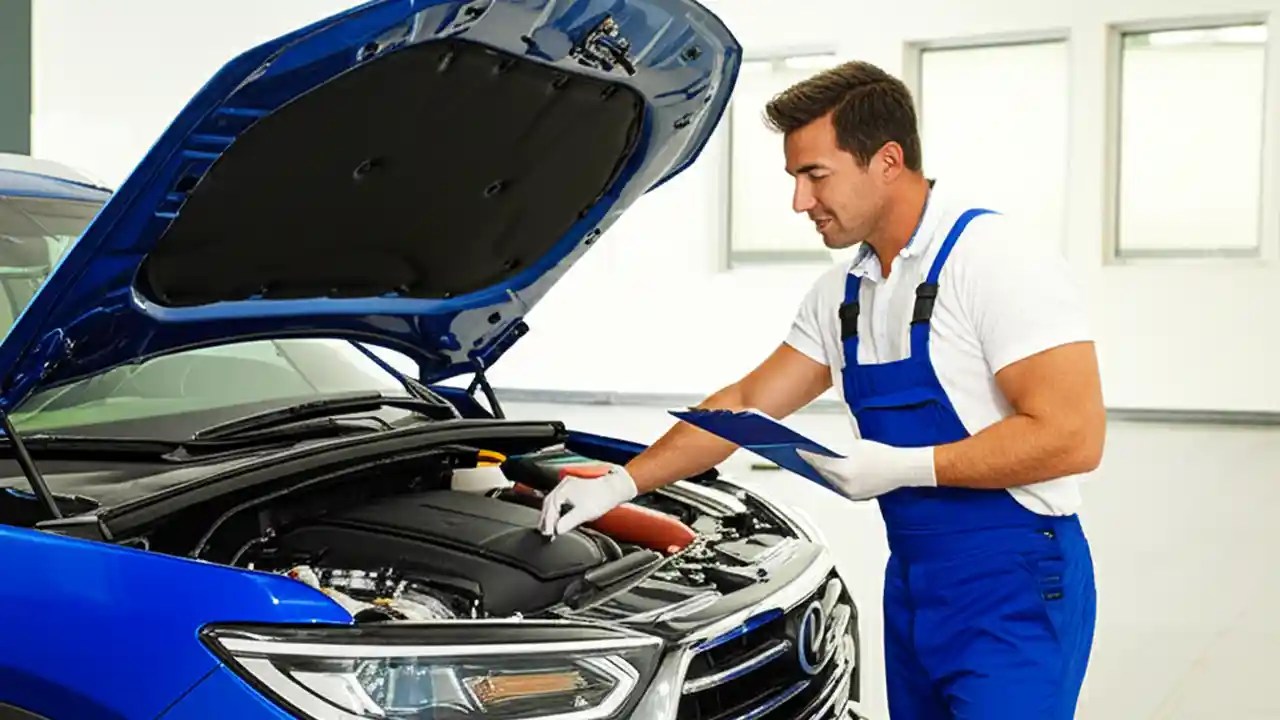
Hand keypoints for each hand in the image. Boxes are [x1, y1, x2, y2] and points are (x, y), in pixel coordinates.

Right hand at [538, 465, 637, 537]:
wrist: (616, 487)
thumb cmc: (603, 497)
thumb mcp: (584, 513)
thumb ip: (568, 522)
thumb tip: (557, 530)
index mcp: (563, 490)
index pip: (550, 509)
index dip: (547, 523)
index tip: (547, 534)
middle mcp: (563, 485)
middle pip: (548, 504)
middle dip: (545, 519)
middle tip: (544, 532)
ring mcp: (568, 485)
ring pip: (552, 501)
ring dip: (550, 514)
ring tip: (548, 526)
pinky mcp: (573, 487)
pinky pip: (559, 499)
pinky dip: (556, 509)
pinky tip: (558, 516)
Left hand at [797, 440, 935, 500]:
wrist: (902, 469)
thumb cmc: (883, 456)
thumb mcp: (857, 447)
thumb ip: (838, 452)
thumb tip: (826, 455)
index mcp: (843, 471)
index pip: (818, 462)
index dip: (806, 456)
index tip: (797, 451)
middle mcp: (845, 485)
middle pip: (822, 474)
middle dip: (813, 465)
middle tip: (802, 457)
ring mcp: (851, 493)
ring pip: (830, 482)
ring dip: (823, 474)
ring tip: (813, 465)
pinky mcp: (857, 497)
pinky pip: (840, 488)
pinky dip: (834, 480)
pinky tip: (830, 474)